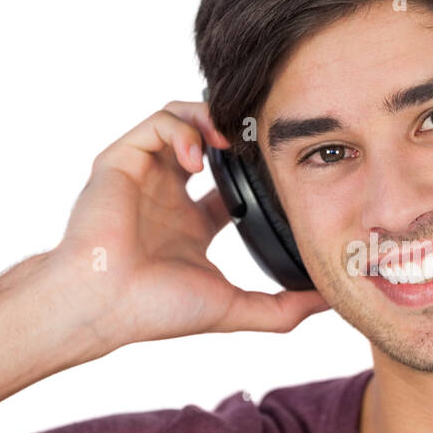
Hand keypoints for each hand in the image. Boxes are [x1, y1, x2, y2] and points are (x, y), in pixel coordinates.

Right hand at [48, 102, 328, 349]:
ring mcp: (144, 176)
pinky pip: (157, 122)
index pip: (229, 183)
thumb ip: (283, 308)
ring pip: (182, 122)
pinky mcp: (122, 160)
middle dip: (236, 134)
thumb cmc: (156, 310)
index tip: (282, 168)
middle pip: (207, 143)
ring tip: (230, 141)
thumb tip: (328, 304)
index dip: (255, 170)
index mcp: (192, 225)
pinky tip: (198, 158)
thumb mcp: (234, 309)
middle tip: (262, 139)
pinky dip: (182, 128)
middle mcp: (168, 196)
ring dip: (210, 122)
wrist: (104, 303)